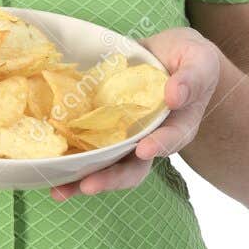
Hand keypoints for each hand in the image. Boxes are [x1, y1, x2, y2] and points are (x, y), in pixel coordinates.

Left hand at [47, 26, 220, 201]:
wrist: (166, 56)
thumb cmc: (189, 58)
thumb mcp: (200, 59)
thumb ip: (192, 77)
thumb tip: (174, 95)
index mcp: (179, 125)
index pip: (171, 138)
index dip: (160, 145)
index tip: (146, 149)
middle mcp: (152, 140)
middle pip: (135, 167)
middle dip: (111, 178)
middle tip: (89, 185)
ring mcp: (126, 139)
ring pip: (108, 166)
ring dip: (84, 180)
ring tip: (59, 191)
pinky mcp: (105, 131)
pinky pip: (89, 150)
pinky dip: (71, 163)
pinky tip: (48, 173)